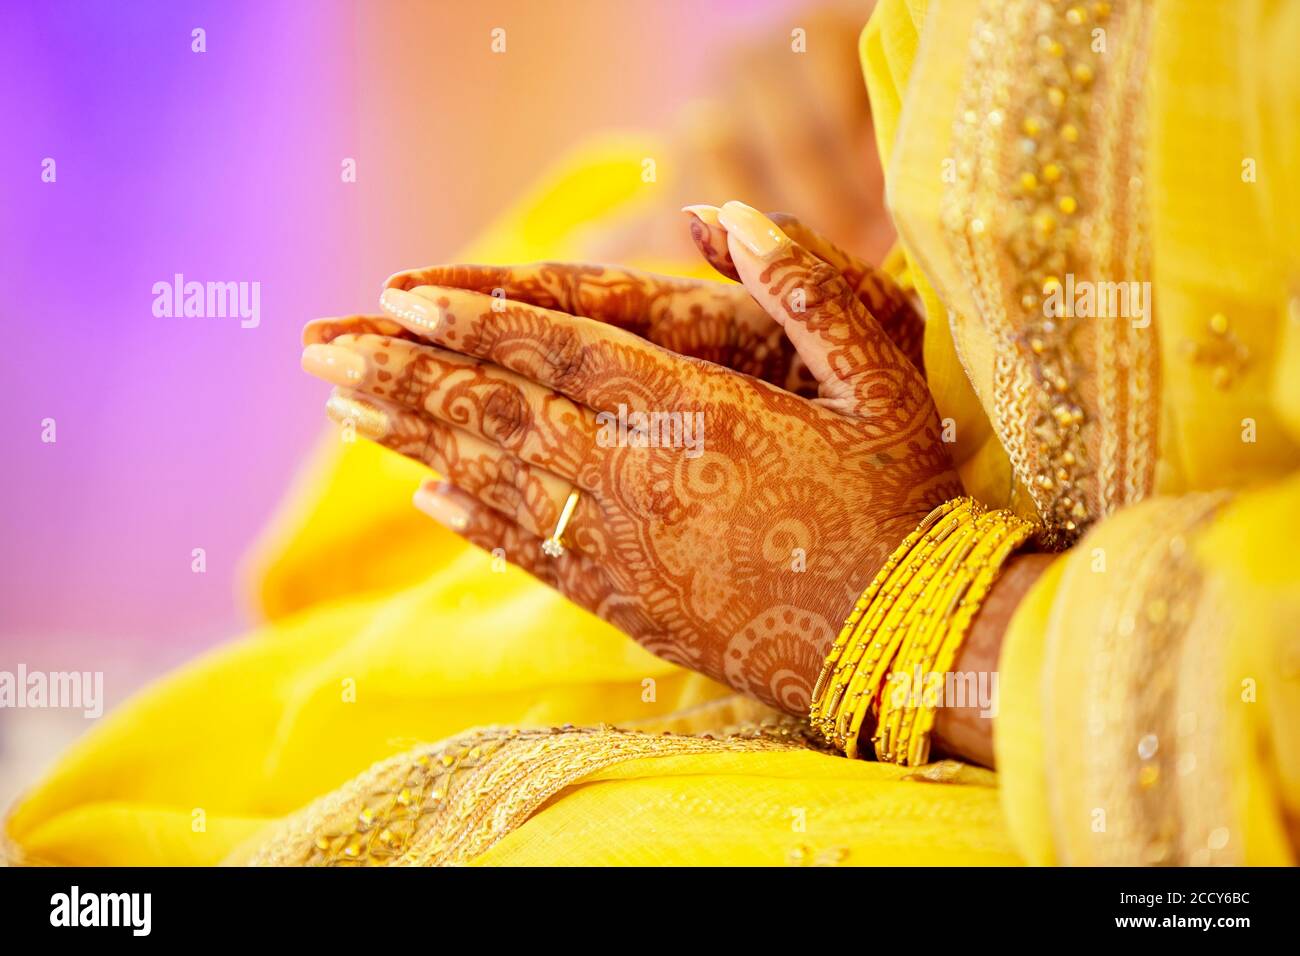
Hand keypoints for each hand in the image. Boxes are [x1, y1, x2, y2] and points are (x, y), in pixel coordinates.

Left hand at [301, 202, 959, 712]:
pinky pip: (531, 556)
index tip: (399, 298)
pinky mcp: (629, 605)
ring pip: (498, 483)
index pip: (564, 353)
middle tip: (321, 348)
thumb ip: (805, 293)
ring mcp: (629, 550)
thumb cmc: (902, 506)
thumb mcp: (879, 383)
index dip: (476, 322)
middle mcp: (646, 480)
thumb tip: (723, 216)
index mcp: (703, 415)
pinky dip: (471, 526)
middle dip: (405, 377)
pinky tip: (426, 503)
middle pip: (502, 416)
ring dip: (413, 444)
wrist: (906, 645)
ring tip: (343, 411)